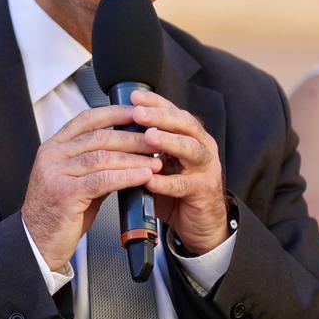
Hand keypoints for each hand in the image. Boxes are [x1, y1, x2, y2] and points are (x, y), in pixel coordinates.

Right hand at [21, 103, 162, 270]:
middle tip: (156, 140)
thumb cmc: (59, 213)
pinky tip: (143, 175)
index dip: (115, 113)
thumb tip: (129, 152)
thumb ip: (96, 165)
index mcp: (54, 147)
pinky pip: (103, 180)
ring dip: (134, 158)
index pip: (87, 120)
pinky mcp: (65, 194)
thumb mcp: (75, 180)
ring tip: (156, 160)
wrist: (38, 242)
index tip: (139, 113)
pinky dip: (127, 176)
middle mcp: (52, 156)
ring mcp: (56, 173)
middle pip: (99, 137)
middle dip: (132, 137)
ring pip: (102, 157)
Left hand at [129, 90, 229, 254]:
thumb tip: (113, 133)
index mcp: (190, 136)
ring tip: (148, 136)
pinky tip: (149, 178)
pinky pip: (183, 184)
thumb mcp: (160, 163)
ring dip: (168, 141)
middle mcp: (202, 147)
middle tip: (138, 113)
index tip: (134, 96)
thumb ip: (144, 148)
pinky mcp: (203, 191)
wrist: (200, 222)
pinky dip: (165, 181)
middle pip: (185, 124)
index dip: (155, 102)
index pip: (173, 111)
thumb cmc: (176, 190)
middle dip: (160, 116)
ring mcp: (206, 168)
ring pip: (190, 149)